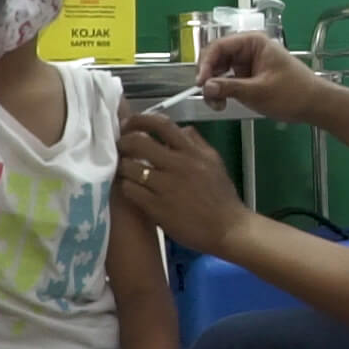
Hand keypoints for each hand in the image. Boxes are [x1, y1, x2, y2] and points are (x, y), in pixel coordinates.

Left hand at [117, 114, 251, 254]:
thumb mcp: (214, 162)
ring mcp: (166, 187)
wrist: (228, 229)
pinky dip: (127, 187)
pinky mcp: (157, 208)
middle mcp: (178, 165)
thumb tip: (181, 129)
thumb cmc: (222, 196)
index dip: (141, 119)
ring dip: (123, 166)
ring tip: (125, 170)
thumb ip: (197, 143)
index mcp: (192, 152)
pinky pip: (131, 190)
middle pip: (139, 142)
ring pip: (130, 167)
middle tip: (120, 146)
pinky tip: (131, 189)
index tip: (130, 122)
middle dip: (124, 141)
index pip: (162, 124)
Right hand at [195, 34, 324, 122]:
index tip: (200, 83)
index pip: (219, 46)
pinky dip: (222, 90)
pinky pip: (228, 80)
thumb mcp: (259, 91)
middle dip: (209, 77)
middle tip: (207, 96)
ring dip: (214, 86)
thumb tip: (205, 87)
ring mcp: (248, 63)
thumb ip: (230, 87)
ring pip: (220, 70)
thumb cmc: (292, 93)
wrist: (314, 105)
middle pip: (216, 58)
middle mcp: (248, 49)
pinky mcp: (249, 76)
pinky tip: (222, 102)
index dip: (206, 64)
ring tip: (217, 103)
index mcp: (253, 42)